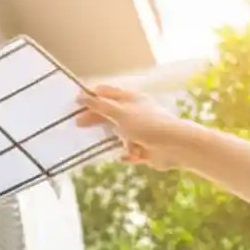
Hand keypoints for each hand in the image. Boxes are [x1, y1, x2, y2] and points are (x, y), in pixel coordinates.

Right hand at [76, 85, 197, 170]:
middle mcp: (136, 113)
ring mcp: (141, 131)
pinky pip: (129, 151)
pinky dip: (127, 154)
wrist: (174, 146)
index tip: (75, 103)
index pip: (107, 93)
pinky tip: (124, 156)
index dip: (91, 96)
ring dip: (114, 140)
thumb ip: (99, 106)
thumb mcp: (119, 113)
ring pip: (119, 134)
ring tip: (108, 144)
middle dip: (96, 120)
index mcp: (131, 99)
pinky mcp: (145, 148)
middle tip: (78, 124)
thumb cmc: (147, 125)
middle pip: (110, 114)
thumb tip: (80, 97)